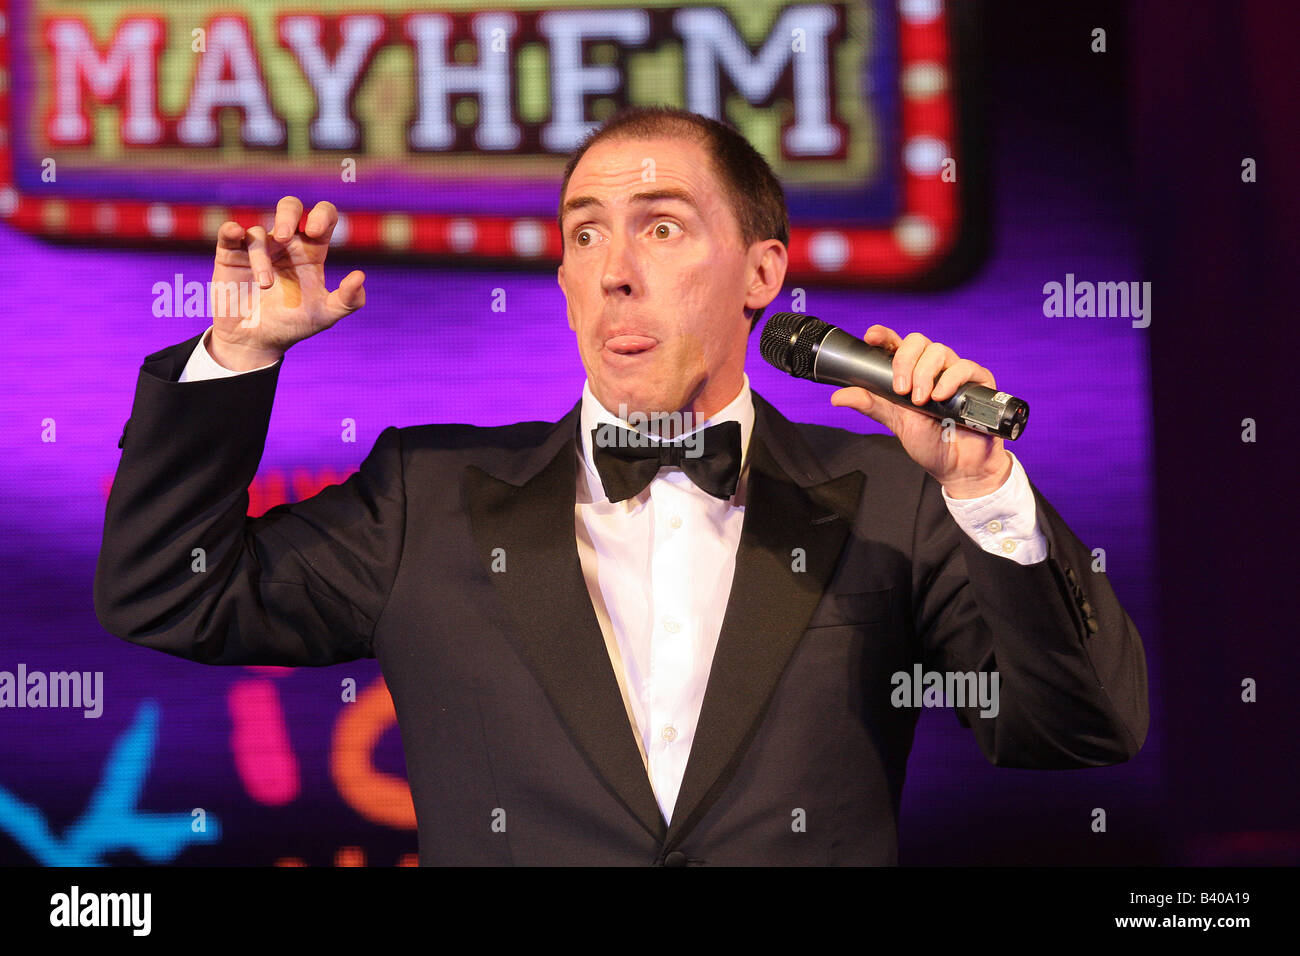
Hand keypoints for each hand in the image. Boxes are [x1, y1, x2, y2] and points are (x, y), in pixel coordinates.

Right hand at [208, 197, 365, 369]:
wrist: (255, 343)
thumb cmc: (292, 326)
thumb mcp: (325, 315)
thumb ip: (348, 300)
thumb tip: (360, 276)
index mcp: (311, 252)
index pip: (323, 218)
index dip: (321, 215)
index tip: (315, 230)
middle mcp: (285, 245)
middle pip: (290, 207)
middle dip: (287, 214)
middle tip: (284, 236)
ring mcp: (258, 248)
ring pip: (258, 233)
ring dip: (260, 257)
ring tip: (265, 285)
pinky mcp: (231, 256)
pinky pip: (230, 232)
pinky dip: (231, 230)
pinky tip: (234, 232)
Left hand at [829, 325, 1011, 497]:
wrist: (958, 467)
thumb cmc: (929, 443)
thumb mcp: (895, 422)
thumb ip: (871, 405)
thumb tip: (838, 396)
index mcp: (910, 374)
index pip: (896, 345)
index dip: (884, 336)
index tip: (871, 337)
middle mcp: (932, 369)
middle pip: (917, 341)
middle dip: (905, 361)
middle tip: (901, 389)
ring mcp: (955, 373)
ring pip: (939, 351)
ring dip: (925, 374)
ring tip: (921, 401)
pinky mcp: (978, 382)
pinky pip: (965, 366)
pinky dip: (950, 379)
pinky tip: (940, 397)